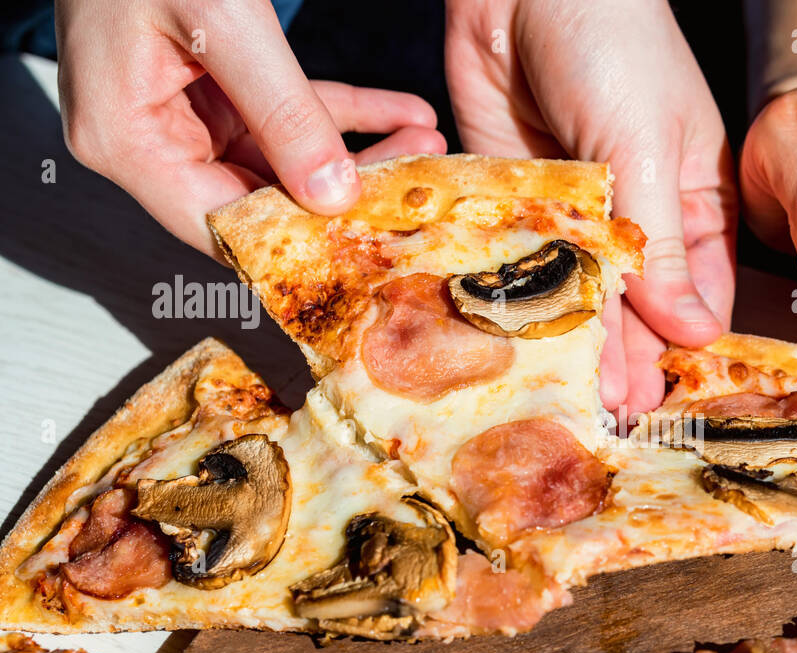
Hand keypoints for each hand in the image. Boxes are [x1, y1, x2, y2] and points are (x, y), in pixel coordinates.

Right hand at [55, 0, 444, 254]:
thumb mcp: (226, 22)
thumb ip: (283, 113)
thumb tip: (335, 197)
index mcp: (126, 141)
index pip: (220, 225)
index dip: (295, 242)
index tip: (370, 241)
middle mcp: (149, 142)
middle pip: (259, 198)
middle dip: (344, 193)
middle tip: (419, 188)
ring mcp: (183, 116)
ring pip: (284, 162)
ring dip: (358, 153)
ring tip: (427, 144)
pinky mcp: (213, 90)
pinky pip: (286, 117)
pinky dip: (345, 113)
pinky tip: (406, 113)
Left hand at [445, 0, 735, 412]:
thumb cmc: (614, 40)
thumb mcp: (648, 143)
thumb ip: (661, 242)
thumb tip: (693, 331)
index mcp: (692, 202)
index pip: (697, 290)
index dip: (685, 344)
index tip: (673, 397)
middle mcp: (635, 218)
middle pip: (635, 306)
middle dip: (628, 360)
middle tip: (619, 416)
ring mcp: (572, 215)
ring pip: (576, 295)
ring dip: (576, 347)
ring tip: (579, 403)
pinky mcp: (516, 205)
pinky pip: (521, 267)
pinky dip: (521, 308)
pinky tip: (524, 352)